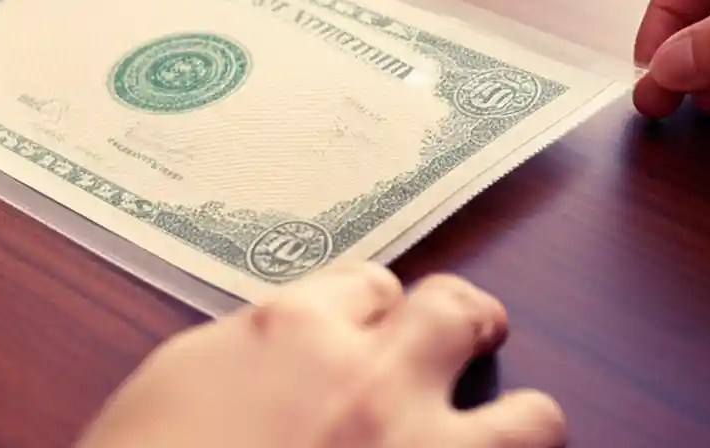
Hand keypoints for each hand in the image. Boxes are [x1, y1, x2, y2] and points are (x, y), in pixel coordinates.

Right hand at [77, 263, 566, 447]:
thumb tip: (289, 348)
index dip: (379, 302)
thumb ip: (253, 350)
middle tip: (474, 328)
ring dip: (524, 420)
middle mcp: (372, 383)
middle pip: (456, 313)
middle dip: (469, 316)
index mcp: (295, 332)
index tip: (380, 314)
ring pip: (531, 419)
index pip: (370, 284)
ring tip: (518, 426)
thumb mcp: (179, 380)